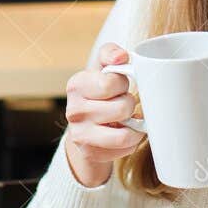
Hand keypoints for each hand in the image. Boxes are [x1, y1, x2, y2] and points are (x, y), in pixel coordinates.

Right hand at [62, 42, 144, 186]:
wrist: (84, 125)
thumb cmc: (99, 92)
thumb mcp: (101, 68)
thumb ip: (110, 54)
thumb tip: (121, 57)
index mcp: (76, 85)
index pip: (112, 83)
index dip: (123, 84)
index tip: (118, 86)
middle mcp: (74, 110)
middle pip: (122, 108)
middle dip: (129, 104)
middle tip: (123, 104)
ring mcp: (80, 134)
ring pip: (124, 134)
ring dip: (134, 126)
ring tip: (127, 120)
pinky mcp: (90, 153)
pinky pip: (125, 148)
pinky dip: (131, 141)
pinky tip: (122, 133)